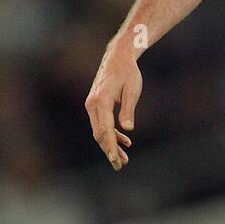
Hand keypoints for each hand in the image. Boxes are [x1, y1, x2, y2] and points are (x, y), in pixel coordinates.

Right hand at [85, 38, 142, 170]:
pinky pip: (101, 125)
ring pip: (99, 131)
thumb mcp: (132, 89)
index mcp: (101, 100)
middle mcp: (92, 104)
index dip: (111, 146)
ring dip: (110, 145)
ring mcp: (92, 105)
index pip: (105, 129)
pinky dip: (111, 135)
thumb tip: (127, 129)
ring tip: (124, 159)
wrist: (117, 58)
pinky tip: (124, 142)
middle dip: (110, 150)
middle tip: (121, 165)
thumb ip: (128, 109)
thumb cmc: (128, 72)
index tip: (116, 160)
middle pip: (99, 134)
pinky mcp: (95, 106)